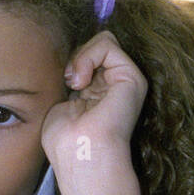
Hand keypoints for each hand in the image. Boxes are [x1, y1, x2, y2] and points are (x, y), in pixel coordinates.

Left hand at [41, 31, 147, 171]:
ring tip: (75, 82)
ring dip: (81, 57)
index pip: (86, 56)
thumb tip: (69, 61)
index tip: (62, 82)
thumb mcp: (60, 101)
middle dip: (76, 57)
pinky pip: (108, 44)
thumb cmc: (66, 139)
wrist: (81, 154)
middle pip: (94, 45)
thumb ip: (70, 78)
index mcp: (99, 91)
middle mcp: (115, 85)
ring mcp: (126, 80)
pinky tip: (80, 80)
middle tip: (69, 82)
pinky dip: (88, 56)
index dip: (70, 61)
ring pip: (103, 40)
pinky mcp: (132, 77)